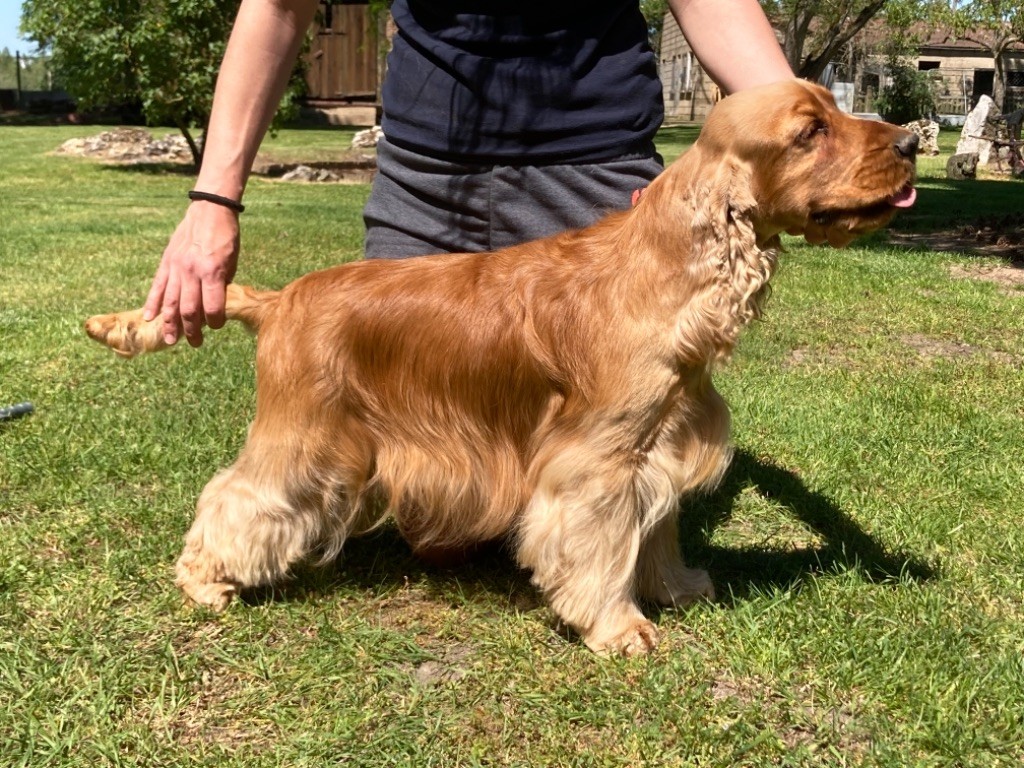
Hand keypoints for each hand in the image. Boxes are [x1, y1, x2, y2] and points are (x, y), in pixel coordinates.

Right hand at [143, 201, 239, 347]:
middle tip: (196, 343)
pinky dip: (152, 304)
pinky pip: (157, 286)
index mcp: (213, 273)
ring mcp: (176, 267)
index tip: (216, 327)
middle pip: (188, 310)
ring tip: (170, 340)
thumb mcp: (232, 262)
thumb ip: (221, 285)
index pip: (211, 308)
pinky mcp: (166, 262)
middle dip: (192, 331)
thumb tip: (213, 307)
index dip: (214, 322)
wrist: (210, 210)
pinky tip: (150, 318)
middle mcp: (192, 272)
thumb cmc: (226, 237)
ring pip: (170, 302)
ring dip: (170, 324)